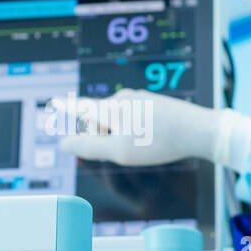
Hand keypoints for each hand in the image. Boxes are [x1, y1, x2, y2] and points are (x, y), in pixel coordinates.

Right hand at [52, 89, 249, 166]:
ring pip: (119, 120)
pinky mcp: (154, 104)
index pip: (81, 108)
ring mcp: (140, 99)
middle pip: (100, 119)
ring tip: (142, 148)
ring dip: (121, 136)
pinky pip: (134, 119)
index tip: (53, 101)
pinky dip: (135, 132)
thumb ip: (89, 147)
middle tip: (124, 152)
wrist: (197, 130)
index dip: (66, 108)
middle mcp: (122, 98)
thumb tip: (64, 145)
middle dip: (104, 136)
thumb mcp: (118, 151)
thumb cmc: (157, 142)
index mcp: (110, 107)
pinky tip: (153, 141)